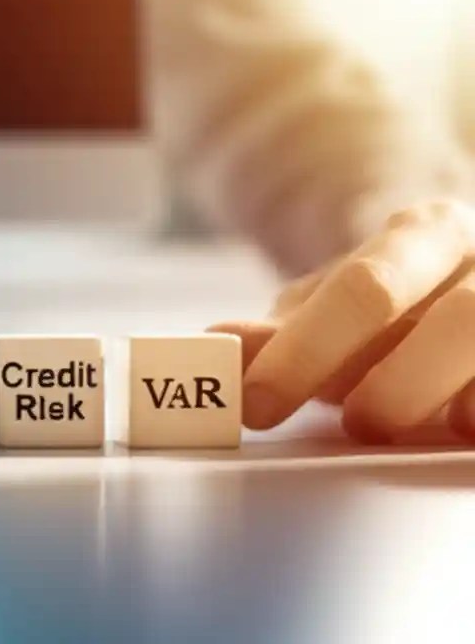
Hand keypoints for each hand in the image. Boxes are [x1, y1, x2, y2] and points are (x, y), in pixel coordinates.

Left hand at [212, 199, 474, 441]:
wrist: (474, 270)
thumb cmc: (401, 301)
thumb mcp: (335, 308)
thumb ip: (283, 333)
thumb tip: (215, 345)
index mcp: (427, 233)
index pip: (365, 288)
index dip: (307, 350)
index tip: (258, 404)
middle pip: (464, 317)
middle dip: (403, 379)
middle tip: (358, 424)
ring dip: (458, 397)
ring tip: (412, 431)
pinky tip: (463, 432)